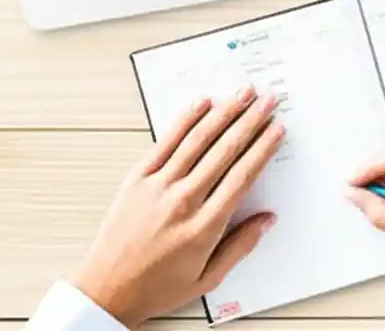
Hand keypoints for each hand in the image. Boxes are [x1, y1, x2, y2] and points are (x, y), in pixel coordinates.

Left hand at [71, 87, 284, 328]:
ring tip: (242, 94)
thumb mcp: (208, 278)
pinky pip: (164, 143)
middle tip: (267, 100)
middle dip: (250, 121)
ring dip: (224, 112)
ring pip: (197, 140)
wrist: (107, 289)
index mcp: (204, 227)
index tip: (277, 130)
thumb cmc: (156, 287)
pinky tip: (201, 104)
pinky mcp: (137, 179)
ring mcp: (157, 187)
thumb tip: (266, 219)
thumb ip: (241, 246)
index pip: (242, 176)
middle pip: (225, 151)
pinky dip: (184, 120)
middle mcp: (182, 201)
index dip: (263, 149)